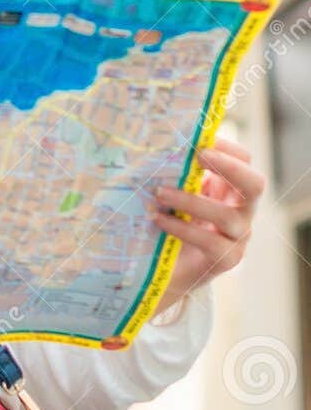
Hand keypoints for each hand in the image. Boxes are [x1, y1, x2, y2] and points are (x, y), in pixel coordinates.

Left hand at [147, 135, 264, 311]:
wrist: (162, 271)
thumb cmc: (166, 223)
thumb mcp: (172, 194)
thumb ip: (173, 174)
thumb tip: (156, 145)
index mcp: (228, 188)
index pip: (243, 160)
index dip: (224, 147)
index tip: (196, 139)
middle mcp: (240, 210)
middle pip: (254, 184)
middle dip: (229, 167)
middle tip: (199, 156)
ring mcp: (237, 236)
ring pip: (228, 215)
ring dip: (190, 200)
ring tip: (159, 193)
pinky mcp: (226, 259)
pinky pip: (211, 241)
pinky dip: (182, 227)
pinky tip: (158, 219)